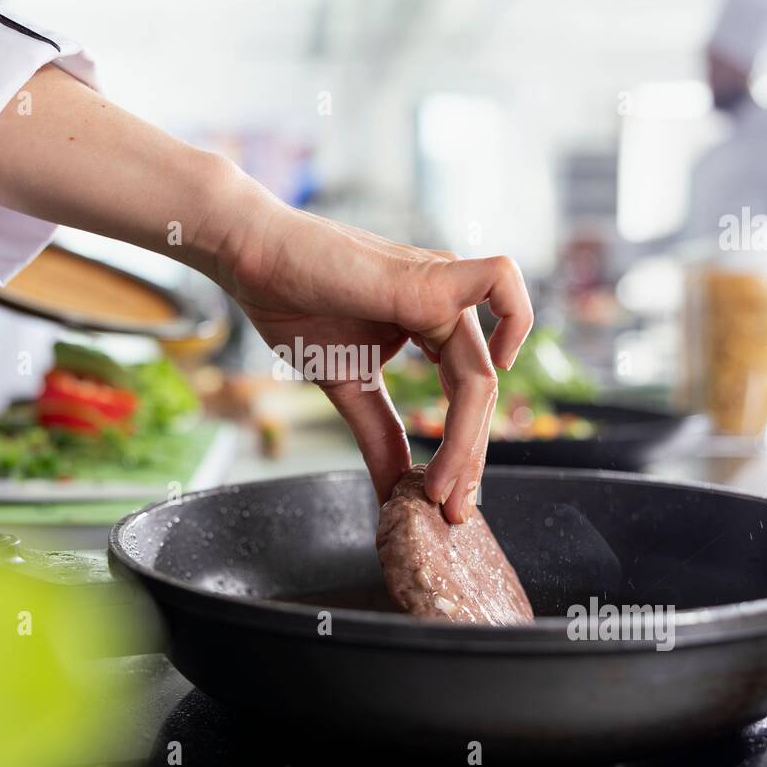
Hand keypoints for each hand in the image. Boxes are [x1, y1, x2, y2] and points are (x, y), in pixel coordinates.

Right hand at [212, 188, 532, 522]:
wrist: (252, 258)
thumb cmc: (292, 305)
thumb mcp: (347, 386)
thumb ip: (377, 436)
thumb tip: (392, 493)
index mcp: (431, 325)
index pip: (464, 398)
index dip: (458, 454)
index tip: (438, 502)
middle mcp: (446, 307)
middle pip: (479, 396)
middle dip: (467, 460)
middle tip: (447, 507)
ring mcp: (441, 290)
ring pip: (483, 374)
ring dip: (470, 437)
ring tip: (442, 481)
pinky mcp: (430, 278)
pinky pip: (499, 285)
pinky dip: (515, 320)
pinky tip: (499, 366)